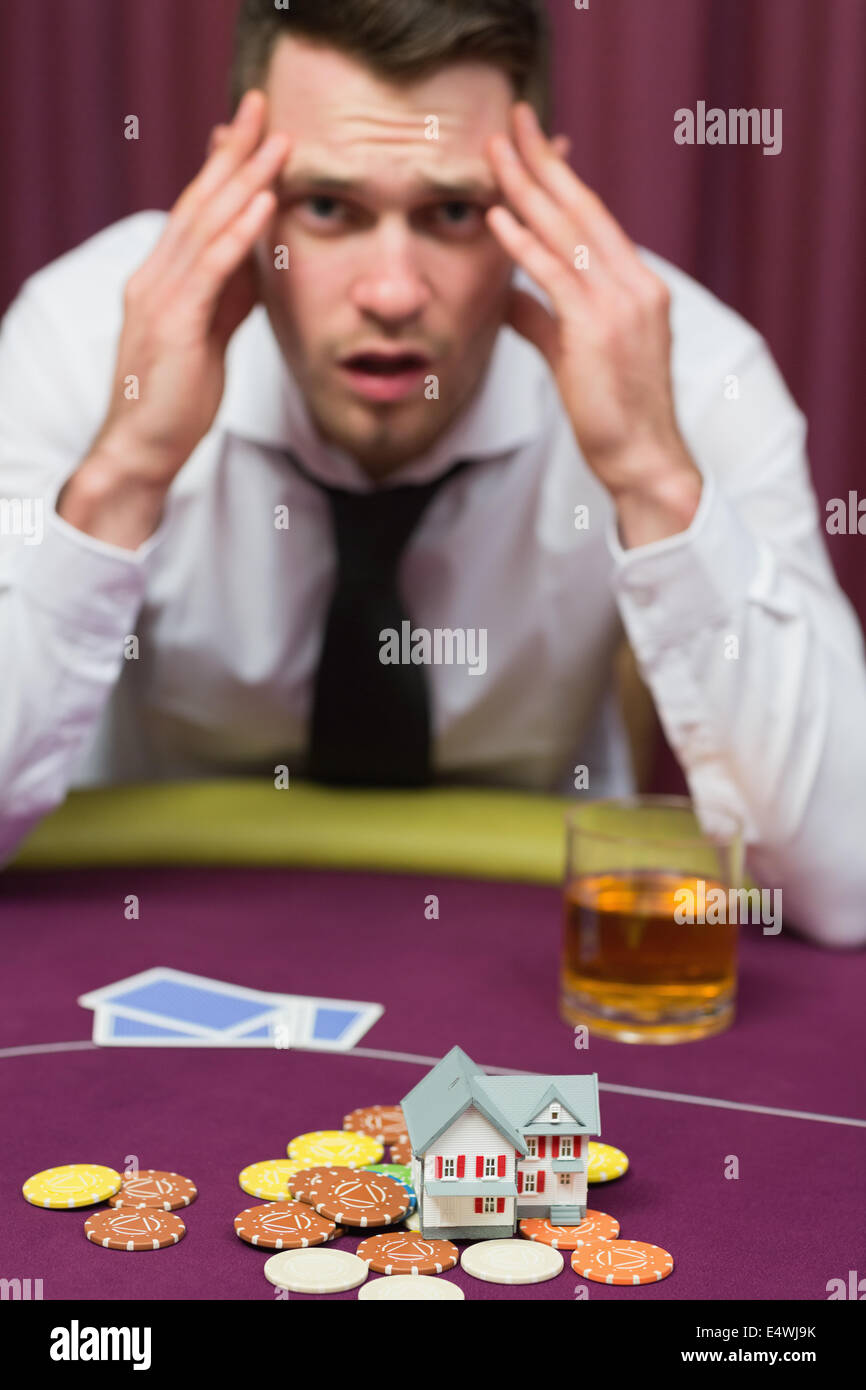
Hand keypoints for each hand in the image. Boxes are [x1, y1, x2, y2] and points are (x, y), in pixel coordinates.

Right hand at [60, 91, 290, 544]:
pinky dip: (237, 231)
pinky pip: (211, 268)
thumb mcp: (210, 334)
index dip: (224, 165)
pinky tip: (262, 202)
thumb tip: (257, 256)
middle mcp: (156, 277)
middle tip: (261, 105)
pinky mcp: (175, 324)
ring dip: (243, 179)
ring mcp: (161, 297)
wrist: (143, 448)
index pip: (196, 210)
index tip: (251, 126)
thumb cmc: (178, 398)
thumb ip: (228, 292)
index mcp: (163, 278)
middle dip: (232, 152)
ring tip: (276, 142)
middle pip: (198, 201)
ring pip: (205, 225)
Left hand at [486, 104, 701, 541]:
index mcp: (639, 286)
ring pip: (568, 232)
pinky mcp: (598, 330)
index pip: (596, 218)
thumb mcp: (575, 356)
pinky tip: (498, 216)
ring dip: (526, 188)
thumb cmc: (612, 414)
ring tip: (495, 152)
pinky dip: (524, 244)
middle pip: (584, 208)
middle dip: (545, 161)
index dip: (562, 178)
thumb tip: (508, 299)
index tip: (534, 144)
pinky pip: (555, 275)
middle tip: (513, 120)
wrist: (644, 459)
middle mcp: (636, 285)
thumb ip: (544, 320)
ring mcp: (622, 305)